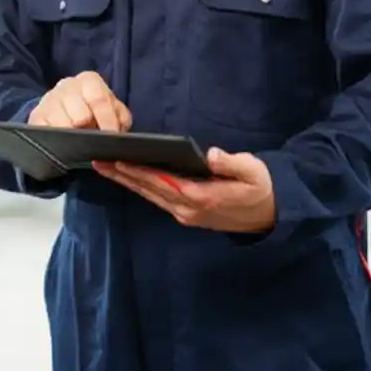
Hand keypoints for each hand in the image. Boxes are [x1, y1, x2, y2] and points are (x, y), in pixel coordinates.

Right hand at [29, 71, 132, 132]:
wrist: (64, 110)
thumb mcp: (112, 111)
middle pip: (80, 115)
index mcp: (89, 80)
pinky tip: (64, 143)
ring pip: (63, 126)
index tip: (111, 138)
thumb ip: (120, 119)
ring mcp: (49, 100)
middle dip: (89, 132)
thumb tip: (118, 134)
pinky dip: (57, 142)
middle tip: (94, 140)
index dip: (107, 122)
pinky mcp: (36, 116)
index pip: (99, 99)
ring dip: (73, 139)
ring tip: (79, 142)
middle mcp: (67, 85)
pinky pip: (47, 133)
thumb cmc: (93, 110)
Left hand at [92, 148, 277, 233]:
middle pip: (150, 190)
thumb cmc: (261, 187)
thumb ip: (231, 162)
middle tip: (99, 162)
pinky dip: (141, 188)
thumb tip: (210, 154)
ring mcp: (186, 214)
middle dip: (124, 176)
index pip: (163, 182)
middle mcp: (189, 208)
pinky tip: (128, 178)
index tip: (120, 162)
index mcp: (202, 196)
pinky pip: (158, 200)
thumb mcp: (253, 170)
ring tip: (105, 168)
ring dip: (128, 183)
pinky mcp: (187, 214)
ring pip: (150, 196)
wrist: (271, 215)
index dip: (140, 172)